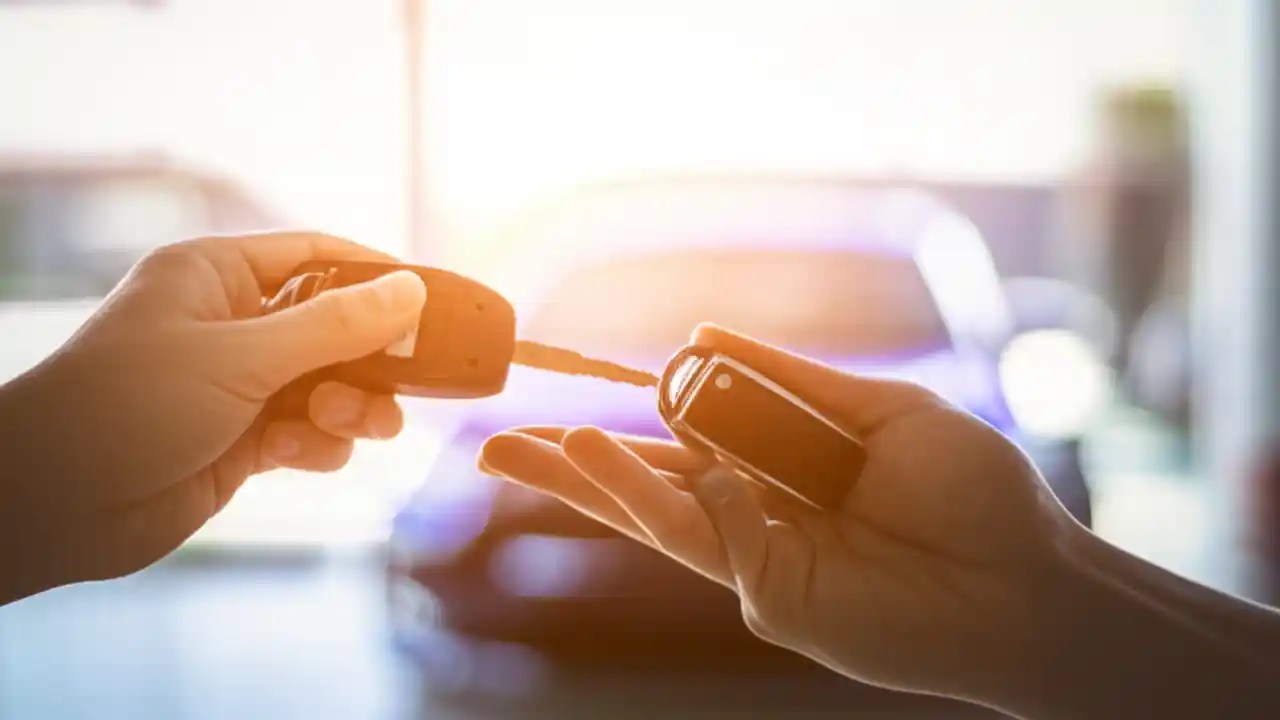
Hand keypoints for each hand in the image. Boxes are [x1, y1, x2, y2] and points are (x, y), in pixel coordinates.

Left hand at [0, 233, 425, 600]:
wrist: (52, 505)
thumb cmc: (128, 406)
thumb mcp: (241, 356)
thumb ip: (335, 326)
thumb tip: (411, 290)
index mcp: (216, 276)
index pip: (315, 255)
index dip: (376, 273)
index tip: (434, 298)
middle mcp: (230, 324)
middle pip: (334, 327)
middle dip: (372, 357)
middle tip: (414, 382)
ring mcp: (237, 385)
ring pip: (331, 386)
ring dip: (351, 408)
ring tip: (351, 425)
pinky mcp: (241, 441)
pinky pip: (308, 433)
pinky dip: (316, 446)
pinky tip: (296, 456)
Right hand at [478, 324, 1084, 708]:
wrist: (1029, 579)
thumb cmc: (971, 493)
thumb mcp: (881, 412)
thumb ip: (790, 382)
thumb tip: (701, 337)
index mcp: (774, 475)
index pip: (676, 450)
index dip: (616, 436)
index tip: (559, 416)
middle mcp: (755, 521)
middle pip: (646, 494)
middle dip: (570, 475)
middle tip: (492, 451)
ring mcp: (763, 567)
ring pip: (668, 523)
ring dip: (610, 488)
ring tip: (554, 449)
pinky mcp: (781, 604)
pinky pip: (732, 544)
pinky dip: (723, 504)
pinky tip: (722, 478)